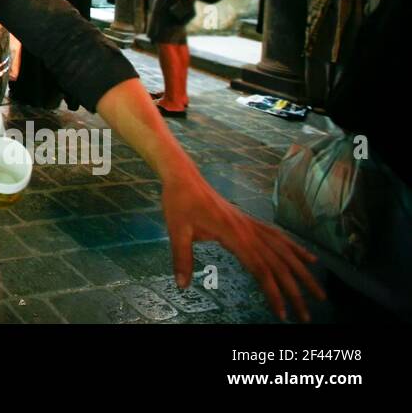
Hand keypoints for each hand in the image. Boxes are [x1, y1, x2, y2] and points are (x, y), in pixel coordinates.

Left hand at [161, 173, 324, 320]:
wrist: (184, 177)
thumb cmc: (179, 202)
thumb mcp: (176, 229)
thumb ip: (181, 257)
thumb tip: (182, 285)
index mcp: (233, 235)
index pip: (261, 269)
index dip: (274, 293)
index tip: (283, 314)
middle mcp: (248, 230)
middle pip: (279, 265)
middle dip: (295, 291)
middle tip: (307, 316)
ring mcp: (251, 224)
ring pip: (285, 251)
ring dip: (303, 273)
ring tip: (318, 293)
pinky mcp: (250, 221)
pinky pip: (278, 236)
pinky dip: (296, 248)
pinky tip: (310, 258)